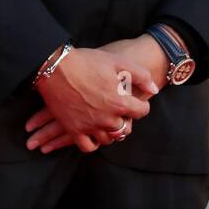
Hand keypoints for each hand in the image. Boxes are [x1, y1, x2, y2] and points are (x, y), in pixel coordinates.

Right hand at [24, 43, 160, 153]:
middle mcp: (107, 118)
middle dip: (125, 118)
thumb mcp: (117, 61)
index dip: (141, 105)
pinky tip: (94, 132)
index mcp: (120, 102)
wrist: (55, 67)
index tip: (135, 100)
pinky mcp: (74, 130)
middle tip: (119, 109)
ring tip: (107, 119)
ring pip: (108, 138)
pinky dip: (93, 142)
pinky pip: (89, 147)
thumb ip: (140, 75)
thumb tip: (154, 90)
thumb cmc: (86, 61)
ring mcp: (90, 126)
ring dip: (111, 131)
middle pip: (125, 127)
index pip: (141, 111)